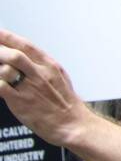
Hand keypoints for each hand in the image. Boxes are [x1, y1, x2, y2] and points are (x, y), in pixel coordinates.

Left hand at [0, 28, 93, 144]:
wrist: (72, 124)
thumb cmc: (65, 104)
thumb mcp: (59, 77)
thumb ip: (41, 66)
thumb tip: (25, 58)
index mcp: (49, 65)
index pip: (25, 45)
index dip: (7, 36)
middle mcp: (40, 74)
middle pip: (14, 54)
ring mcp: (30, 87)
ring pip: (5, 69)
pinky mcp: (21, 101)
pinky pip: (1, 87)